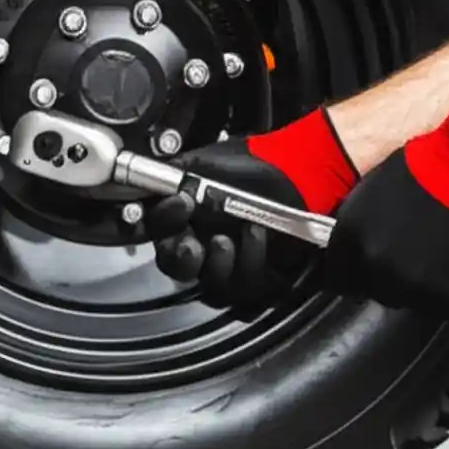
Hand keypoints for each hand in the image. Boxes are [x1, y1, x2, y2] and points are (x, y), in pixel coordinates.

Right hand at [145, 108, 357, 305]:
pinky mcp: (262, 275)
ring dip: (221, 261)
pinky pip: (246, 286)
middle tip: (195, 244)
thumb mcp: (206, 162)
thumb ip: (172, 177)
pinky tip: (259, 236)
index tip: (180, 205)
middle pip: (177, 268)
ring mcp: (233, 260)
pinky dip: (252, 261)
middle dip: (184, 257)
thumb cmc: (261, 163)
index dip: (164, 224)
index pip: (158, 233)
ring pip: (211, 283)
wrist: (305, 172)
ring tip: (234, 235)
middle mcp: (205, 241)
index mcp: (187, 215)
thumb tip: (143, 184)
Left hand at [324, 104, 448, 314]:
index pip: (340, 275)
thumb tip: (359, 243)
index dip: (355, 269)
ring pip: (411, 299)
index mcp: (352, 241)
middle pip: (376, 290)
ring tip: (440, 255)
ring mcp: (416, 288)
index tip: (365, 265)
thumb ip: (360, 227)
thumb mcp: (373, 191)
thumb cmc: (429, 166)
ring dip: (420, 284)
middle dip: (388, 276)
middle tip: (411, 253)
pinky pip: (447, 305)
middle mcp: (378, 270)